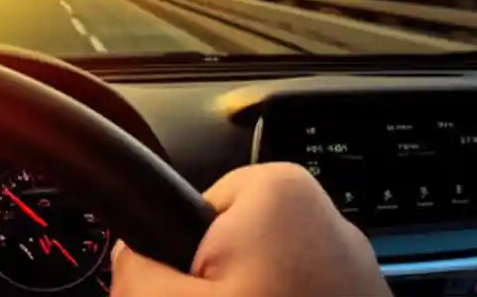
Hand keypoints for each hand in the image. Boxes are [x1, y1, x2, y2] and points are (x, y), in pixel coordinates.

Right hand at [110, 163, 391, 296]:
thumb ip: (135, 272)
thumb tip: (127, 258)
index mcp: (276, 190)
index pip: (189, 208)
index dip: (178, 262)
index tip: (193, 293)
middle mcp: (321, 212)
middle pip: (227, 246)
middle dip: (213, 287)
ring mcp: (348, 260)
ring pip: (263, 277)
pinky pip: (297, 294)